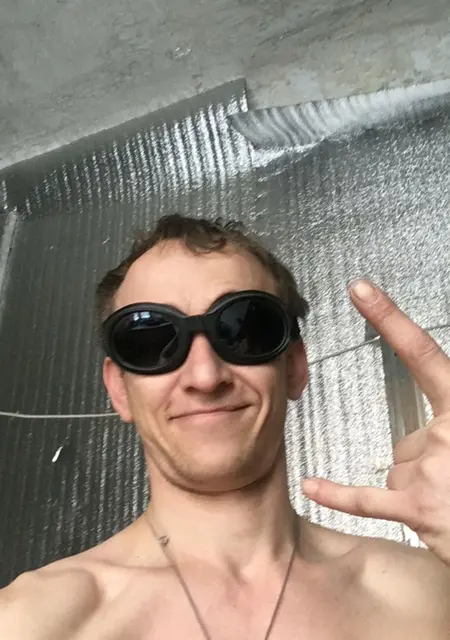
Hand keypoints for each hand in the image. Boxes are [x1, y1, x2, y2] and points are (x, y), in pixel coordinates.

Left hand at [302, 279, 449, 566]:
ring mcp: (433, 471)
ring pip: (398, 469)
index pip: (422, 352)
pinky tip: (311, 486)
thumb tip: (423, 438)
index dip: (390, 318)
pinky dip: (339, 495)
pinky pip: (367, 499)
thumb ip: (449, 421)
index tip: (360, 290)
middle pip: (408, 437)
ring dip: (419, 486)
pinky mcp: (419, 509)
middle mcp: (449, 433)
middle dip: (427, 460)